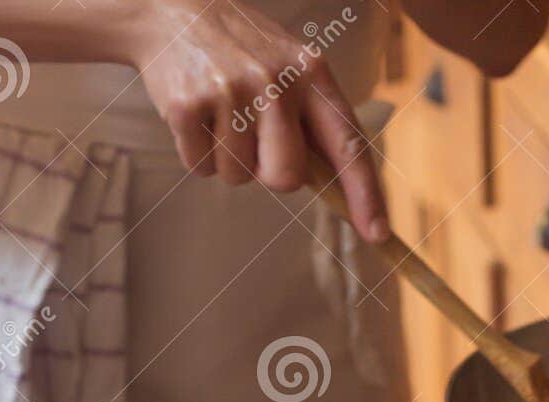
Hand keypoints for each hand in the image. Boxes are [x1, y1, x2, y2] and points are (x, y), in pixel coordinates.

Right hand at [131, 0, 387, 238]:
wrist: (171, 10)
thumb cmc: (242, 51)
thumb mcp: (290, 68)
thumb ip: (314, 122)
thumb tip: (341, 191)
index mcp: (310, 72)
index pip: (347, 143)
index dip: (364, 194)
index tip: (377, 234)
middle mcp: (275, 80)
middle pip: (286, 179)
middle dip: (268, 172)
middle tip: (252, 134)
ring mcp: (230, 91)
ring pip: (239, 178)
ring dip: (227, 159)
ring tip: (219, 112)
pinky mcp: (187, 105)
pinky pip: (201, 168)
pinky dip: (196, 153)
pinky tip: (197, 114)